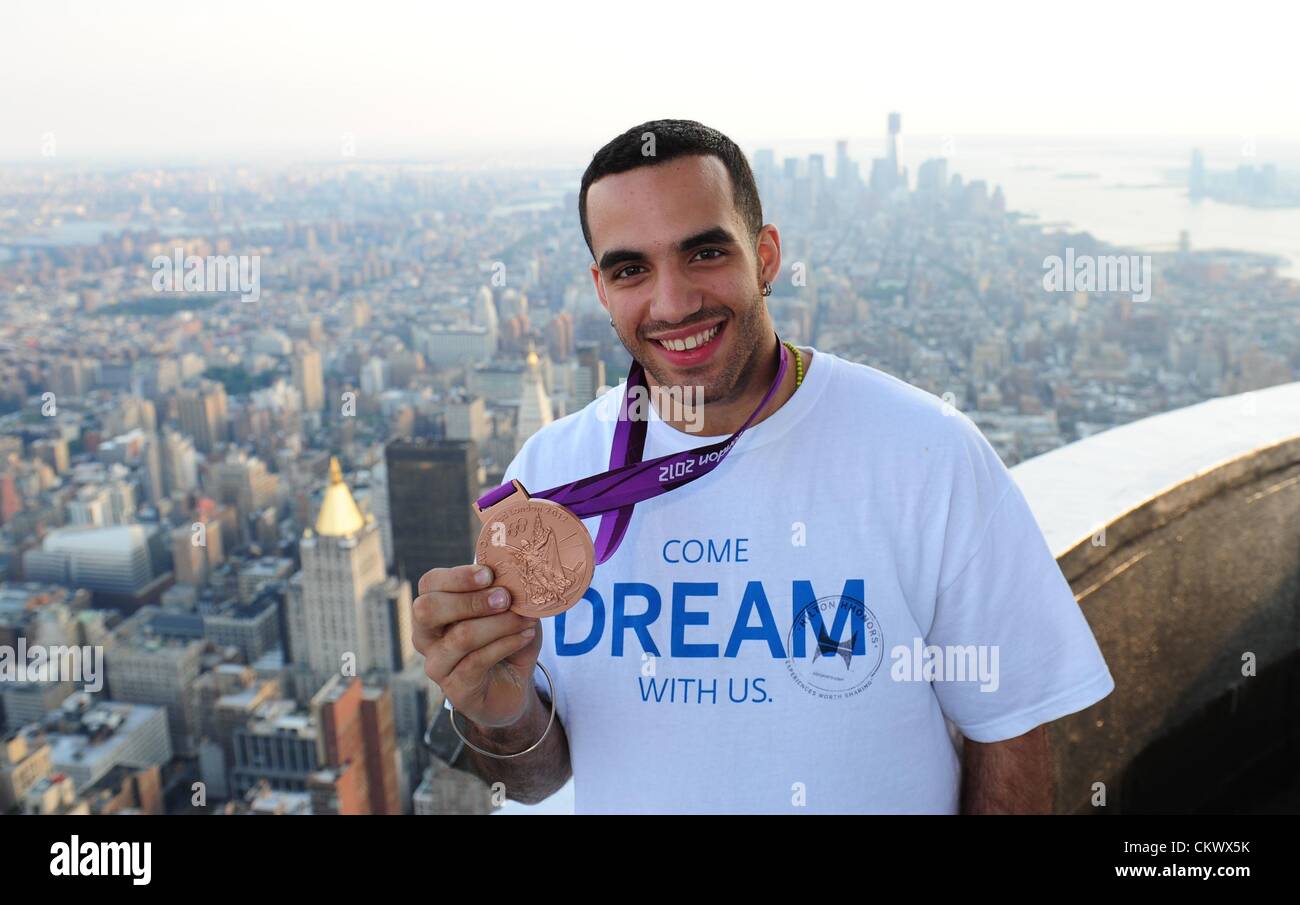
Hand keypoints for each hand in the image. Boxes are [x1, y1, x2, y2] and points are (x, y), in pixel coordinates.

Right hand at [412, 564, 541, 728]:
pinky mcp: (454, 688)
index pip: (430, 583)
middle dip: (471, 600)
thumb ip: (505, 591)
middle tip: (505, 598)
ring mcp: (437, 664)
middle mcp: (426, 636)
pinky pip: (478, 661)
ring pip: (460, 636)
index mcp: (433, 608)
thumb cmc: (506, 640)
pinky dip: (506, 644)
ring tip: (526, 619)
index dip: (457, 577)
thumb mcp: (508, 610)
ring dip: (499, 624)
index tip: (489, 574)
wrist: (513, 687)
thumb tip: (515, 573)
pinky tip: (526, 636)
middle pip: (428, 609)